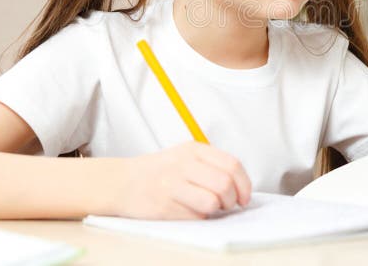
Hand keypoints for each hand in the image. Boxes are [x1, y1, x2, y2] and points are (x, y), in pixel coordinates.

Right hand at [113, 141, 251, 218]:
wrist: (122, 182)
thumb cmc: (162, 171)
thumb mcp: (187, 156)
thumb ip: (213, 165)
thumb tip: (241, 187)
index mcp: (194, 149)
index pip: (232, 165)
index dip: (244, 185)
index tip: (244, 197)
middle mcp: (184, 164)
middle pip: (225, 184)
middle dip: (232, 200)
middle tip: (228, 205)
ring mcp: (172, 185)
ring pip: (212, 202)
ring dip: (217, 210)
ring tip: (210, 208)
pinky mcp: (164, 206)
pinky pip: (195, 216)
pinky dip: (199, 217)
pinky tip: (189, 210)